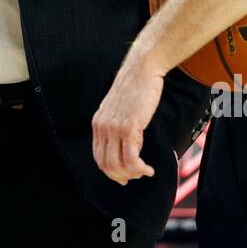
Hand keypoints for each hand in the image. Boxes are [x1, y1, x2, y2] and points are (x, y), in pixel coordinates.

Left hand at [92, 51, 164, 184]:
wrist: (141, 70)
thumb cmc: (135, 87)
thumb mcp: (120, 109)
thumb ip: (120, 126)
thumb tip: (129, 147)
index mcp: (98, 123)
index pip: (98, 156)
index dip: (110, 171)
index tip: (124, 177)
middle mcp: (102, 127)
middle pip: (105, 164)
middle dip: (121, 176)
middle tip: (135, 177)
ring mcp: (114, 128)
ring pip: (117, 165)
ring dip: (132, 174)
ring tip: (144, 172)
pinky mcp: (128, 128)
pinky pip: (130, 159)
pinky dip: (139, 169)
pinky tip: (148, 169)